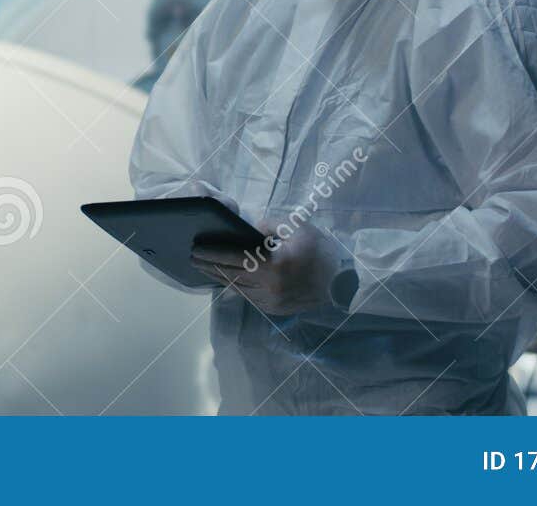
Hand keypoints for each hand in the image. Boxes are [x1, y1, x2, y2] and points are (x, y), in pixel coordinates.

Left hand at [190, 227, 338, 315]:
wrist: (344, 282)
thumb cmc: (321, 251)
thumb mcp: (298, 228)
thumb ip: (270, 225)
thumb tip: (250, 232)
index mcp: (274, 266)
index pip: (234, 259)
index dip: (213, 254)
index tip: (196, 249)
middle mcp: (269, 288)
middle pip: (230, 276)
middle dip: (209, 266)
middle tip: (193, 258)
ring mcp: (271, 302)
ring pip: (237, 289)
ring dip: (219, 278)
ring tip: (204, 267)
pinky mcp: (275, 310)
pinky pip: (248, 298)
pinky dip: (235, 287)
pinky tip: (226, 279)